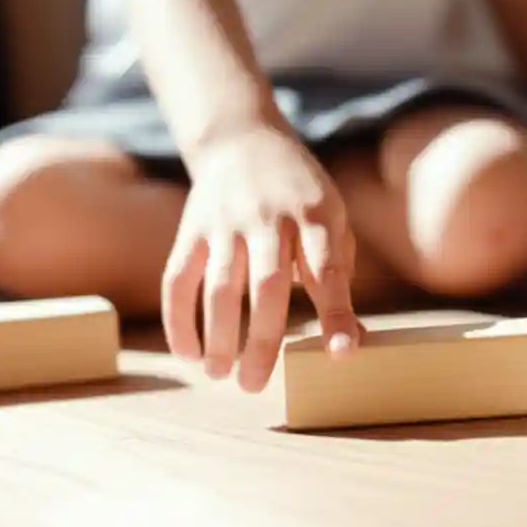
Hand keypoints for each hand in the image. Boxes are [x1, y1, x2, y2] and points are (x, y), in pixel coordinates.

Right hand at [162, 126, 361, 391]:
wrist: (243, 140)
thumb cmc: (299, 196)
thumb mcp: (333, 220)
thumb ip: (338, 275)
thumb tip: (348, 342)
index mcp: (314, 216)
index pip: (326, 270)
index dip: (335, 313)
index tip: (341, 352)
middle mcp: (268, 218)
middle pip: (266, 285)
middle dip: (261, 340)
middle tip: (254, 386)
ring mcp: (225, 222)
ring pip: (218, 286)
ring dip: (216, 335)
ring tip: (220, 374)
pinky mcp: (192, 229)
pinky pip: (178, 278)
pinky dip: (178, 318)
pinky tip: (188, 353)